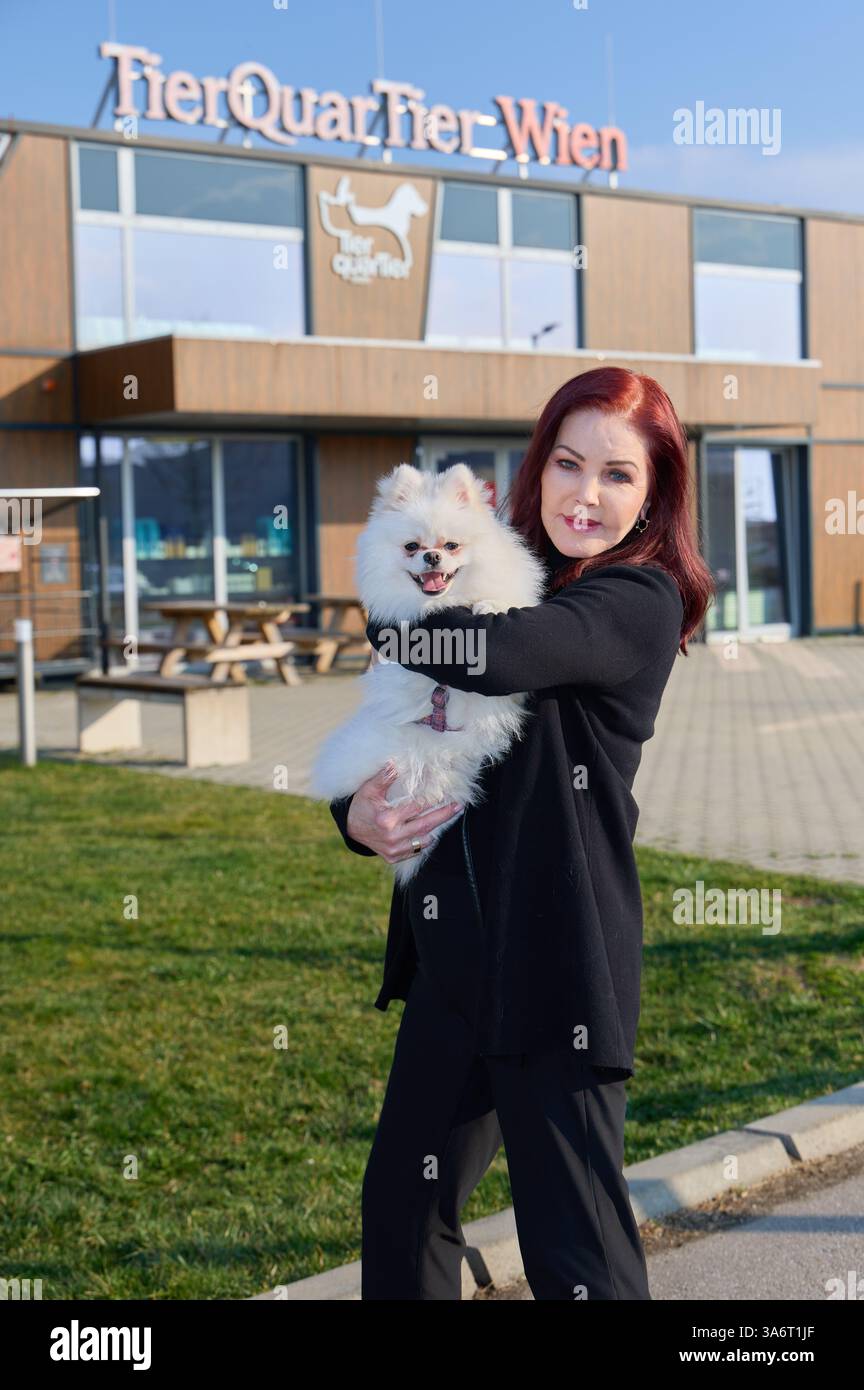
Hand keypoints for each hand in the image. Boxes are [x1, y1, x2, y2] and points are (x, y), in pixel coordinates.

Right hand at [346, 764, 463, 863]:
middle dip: (444, 815)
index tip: (443, 791)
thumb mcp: (368, 790)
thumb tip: (394, 764)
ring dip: (436, 829)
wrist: (350, 830)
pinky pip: (415, 851)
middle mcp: (392, 837)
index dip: (431, 798)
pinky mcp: (393, 857)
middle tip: (458, 806)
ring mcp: (393, 849)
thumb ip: (383, 778)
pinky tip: (430, 831)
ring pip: (423, 840)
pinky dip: (423, 842)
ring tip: (447, 816)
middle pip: (425, 824)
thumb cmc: (361, 806)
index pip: (416, 807)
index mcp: (387, 819)